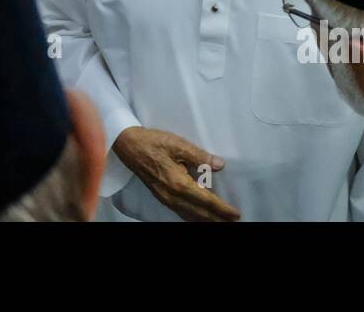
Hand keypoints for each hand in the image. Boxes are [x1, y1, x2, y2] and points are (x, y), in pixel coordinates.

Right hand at [113, 126, 239, 221]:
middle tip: (233, 221)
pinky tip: (198, 217)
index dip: (222, 208)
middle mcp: (173, 196)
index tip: (235, 213)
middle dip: (217, 218)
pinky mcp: (161, 196)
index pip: (206, 200)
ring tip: (219, 222)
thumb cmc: (153, 142)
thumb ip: (199, 156)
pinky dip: (192, 217)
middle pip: (199, 213)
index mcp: (179, 183)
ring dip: (206, 220)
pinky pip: (180, 212)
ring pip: (189, 215)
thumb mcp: (177, 144)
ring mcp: (166, 198)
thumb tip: (219, 165)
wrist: (128, 146)